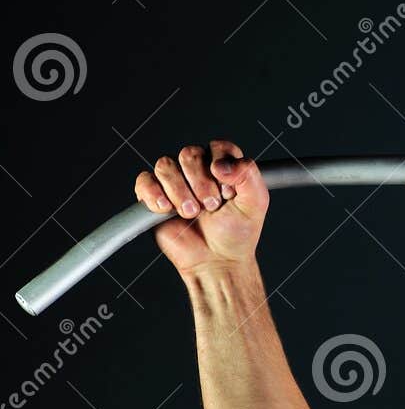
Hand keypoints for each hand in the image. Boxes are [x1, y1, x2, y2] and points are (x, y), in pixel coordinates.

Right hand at [134, 139, 268, 277]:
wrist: (217, 261)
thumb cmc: (237, 234)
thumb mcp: (255, 203)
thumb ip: (248, 174)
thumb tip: (221, 164)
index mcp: (223, 167)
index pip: (219, 147)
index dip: (222, 166)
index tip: (229, 192)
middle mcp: (198, 170)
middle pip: (189, 154)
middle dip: (201, 183)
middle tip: (212, 206)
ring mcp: (174, 182)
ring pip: (166, 165)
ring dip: (180, 192)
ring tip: (192, 213)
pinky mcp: (153, 195)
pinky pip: (145, 181)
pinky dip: (155, 194)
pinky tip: (168, 209)